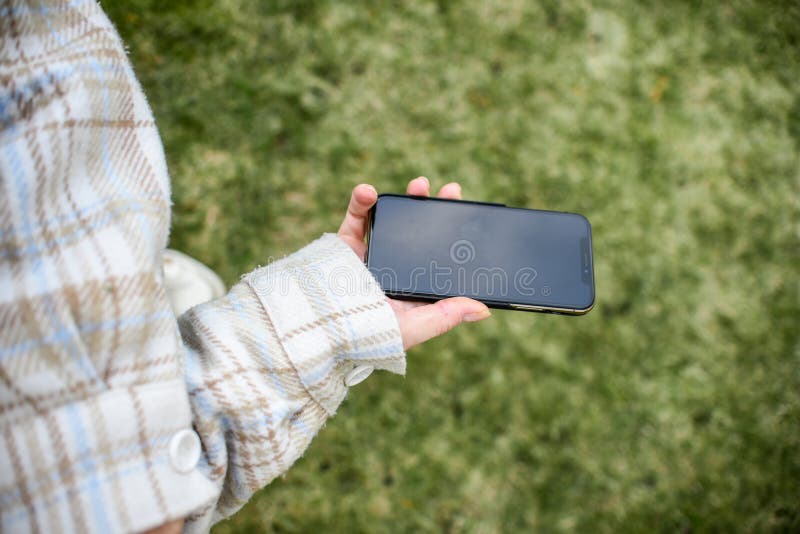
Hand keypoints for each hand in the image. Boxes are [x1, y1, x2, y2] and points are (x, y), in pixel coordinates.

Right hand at [338, 177, 490, 349]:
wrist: (324, 331)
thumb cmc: (371, 337)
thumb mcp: (416, 328)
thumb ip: (446, 316)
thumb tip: (483, 309)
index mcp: (413, 284)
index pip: (438, 252)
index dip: (453, 232)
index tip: (469, 214)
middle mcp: (394, 265)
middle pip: (418, 230)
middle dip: (434, 208)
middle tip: (450, 191)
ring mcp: (370, 252)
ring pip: (390, 218)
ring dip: (405, 199)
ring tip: (419, 185)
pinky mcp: (346, 245)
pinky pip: (355, 217)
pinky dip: (360, 200)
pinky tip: (368, 192)